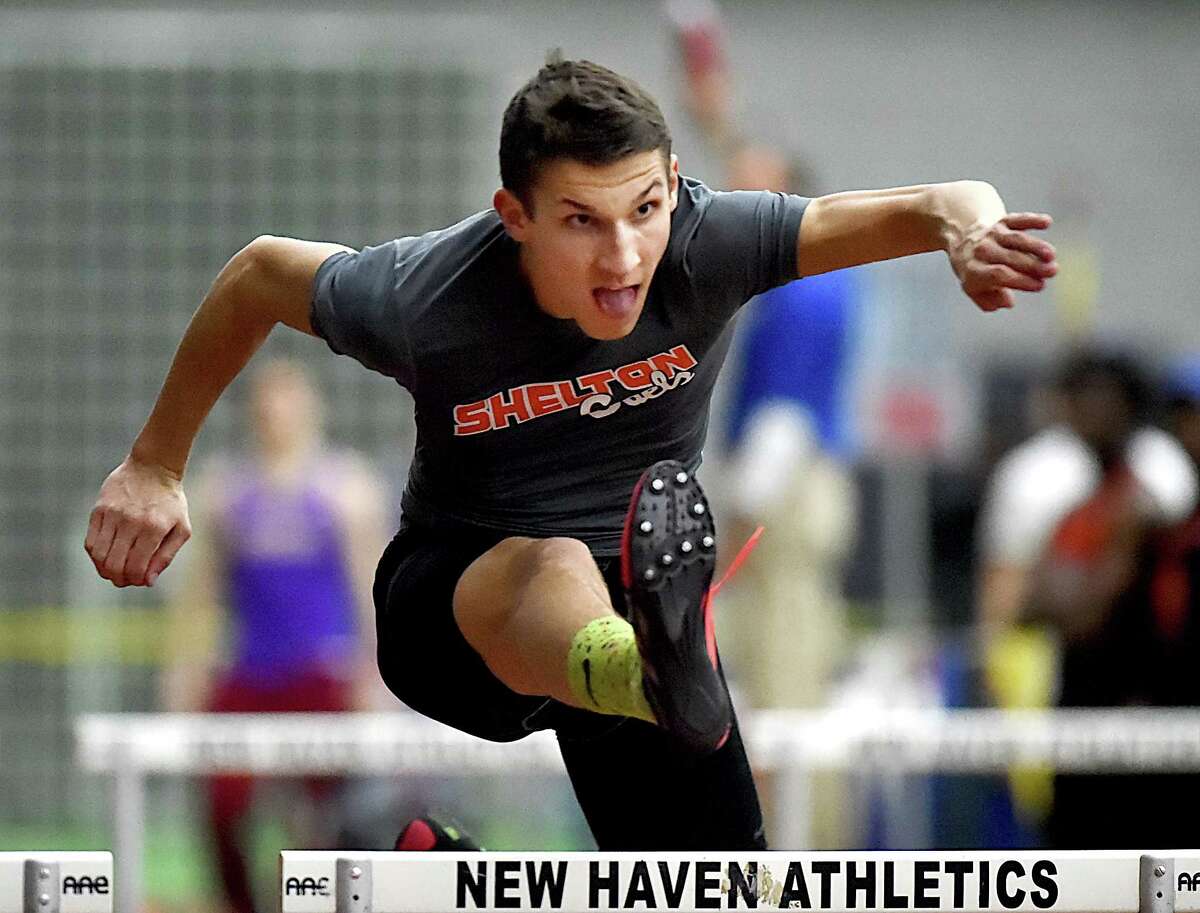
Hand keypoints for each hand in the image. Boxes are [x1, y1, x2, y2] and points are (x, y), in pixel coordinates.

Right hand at [85, 457, 191, 586]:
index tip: (139, 581)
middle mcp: (131, 522)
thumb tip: (148, 581)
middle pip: (114, 564)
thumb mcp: (181, 528)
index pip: (136, 566)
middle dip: (119, 579)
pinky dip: (95, 555)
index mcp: (154, 528)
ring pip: (99, 555)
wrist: (153, 467)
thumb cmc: (170, 502)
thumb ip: (166, 556)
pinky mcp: (98, 509)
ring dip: (105, 569)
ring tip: (114, 571)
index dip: (136, 580)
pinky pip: (90, 541)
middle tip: (124, 580)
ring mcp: (112, 515)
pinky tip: (105, 556)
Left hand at [950, 213, 1056, 311]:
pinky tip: (1047, 222)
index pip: (999, 275)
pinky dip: (1032, 219)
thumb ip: (990, 301)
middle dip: (1033, 265)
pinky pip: (1017, 219)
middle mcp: (982, 251)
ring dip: (1036, 246)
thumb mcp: (976, 291)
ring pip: (1016, 239)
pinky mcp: (1003, 222)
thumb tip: (1008, 303)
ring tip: (1051, 255)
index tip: (1040, 285)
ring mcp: (992, 235)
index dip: (1020, 280)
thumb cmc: (977, 272)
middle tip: (1053, 271)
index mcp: (974, 271)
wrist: (964, 242)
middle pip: (1010, 258)